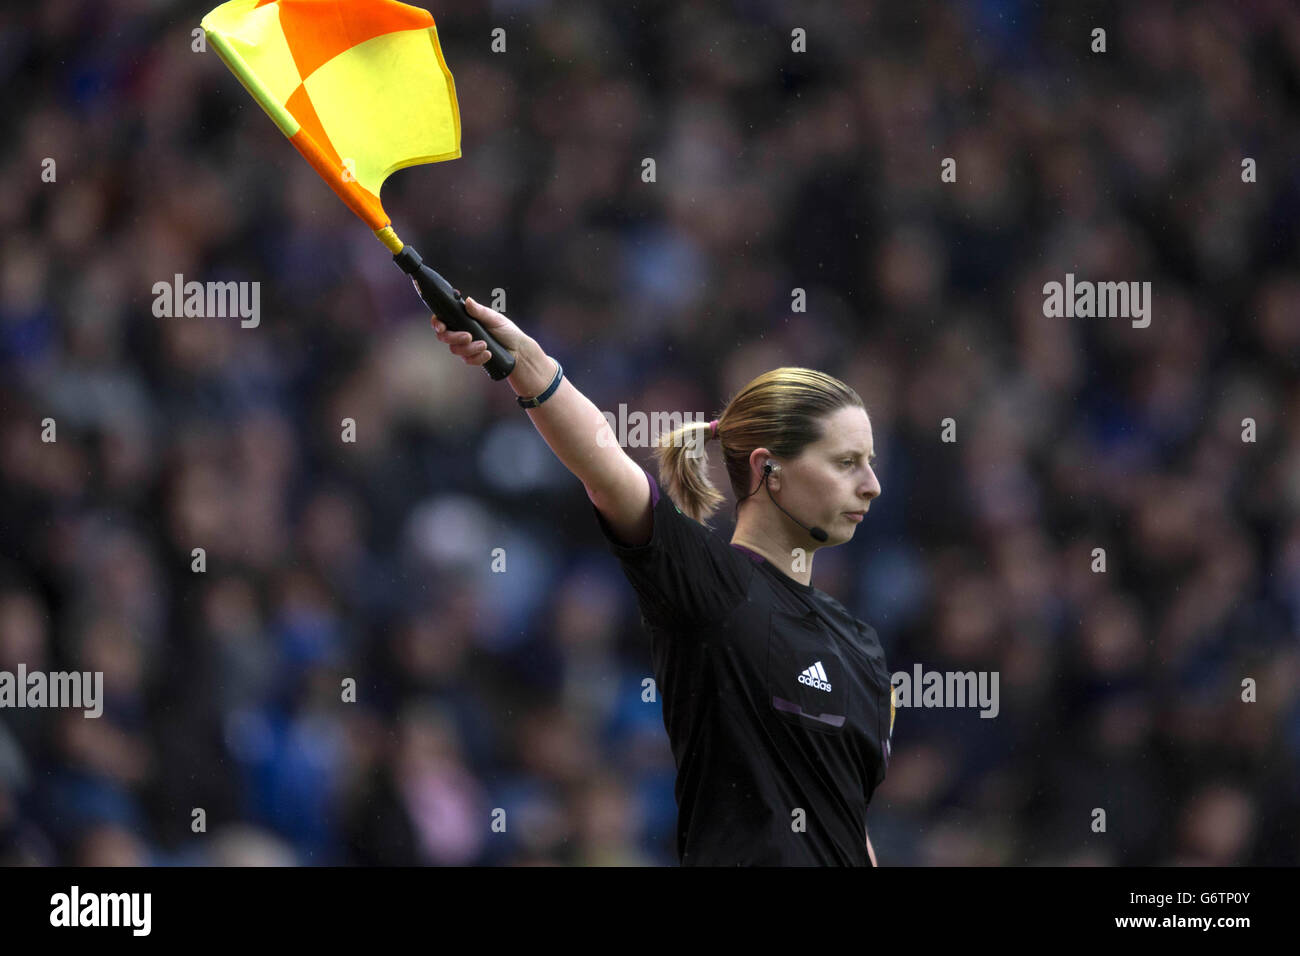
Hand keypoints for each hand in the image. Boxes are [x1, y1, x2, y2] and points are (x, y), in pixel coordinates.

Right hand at [431, 298, 554, 395]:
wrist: (519, 351)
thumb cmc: (508, 331)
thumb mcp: (495, 319)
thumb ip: (480, 312)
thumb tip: (467, 301)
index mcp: (464, 319)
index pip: (443, 319)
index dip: (437, 322)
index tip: (441, 325)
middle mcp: (462, 332)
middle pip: (444, 336)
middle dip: (454, 337)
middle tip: (468, 336)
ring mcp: (466, 346)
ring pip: (455, 350)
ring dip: (469, 348)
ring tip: (485, 345)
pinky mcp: (473, 358)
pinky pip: (467, 360)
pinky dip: (477, 357)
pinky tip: (489, 354)